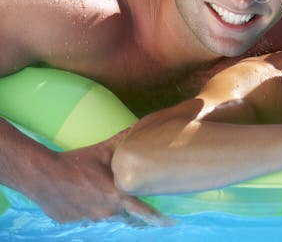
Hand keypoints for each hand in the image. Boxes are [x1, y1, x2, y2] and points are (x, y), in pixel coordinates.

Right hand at [21, 133, 165, 224]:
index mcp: (117, 196)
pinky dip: (87, 206)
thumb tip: (143, 127)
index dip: (158, 218)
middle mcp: (105, 212)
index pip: (144, 212)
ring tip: (97, 191)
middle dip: (128, 206)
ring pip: (104, 214)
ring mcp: (88, 218)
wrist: (41, 174)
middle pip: (124, 212)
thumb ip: (125, 142)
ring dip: (106, 205)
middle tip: (129, 197)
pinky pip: (85, 215)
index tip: (171, 223)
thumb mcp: (104, 150)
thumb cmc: (77, 161)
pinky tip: (80, 193)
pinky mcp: (71, 221)